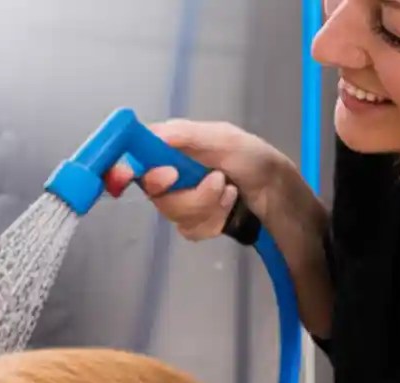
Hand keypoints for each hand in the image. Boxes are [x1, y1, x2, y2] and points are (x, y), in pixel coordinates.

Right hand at [102, 118, 298, 240]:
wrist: (276, 192)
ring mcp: (179, 201)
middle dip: (188, 192)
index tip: (132, 176)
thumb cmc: (251, 157)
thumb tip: (151, 135)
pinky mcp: (191, 223)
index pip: (132, 158)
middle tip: (215, 179)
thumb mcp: (221, 137)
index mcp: (169, 148)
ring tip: (229, 188)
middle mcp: (168, 174)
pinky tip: (229, 204)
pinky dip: (215, 218)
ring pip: (173, 214)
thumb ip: (184, 135)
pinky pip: (189, 229)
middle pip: (153, 193)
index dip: (123, 169)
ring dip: (208, 203)